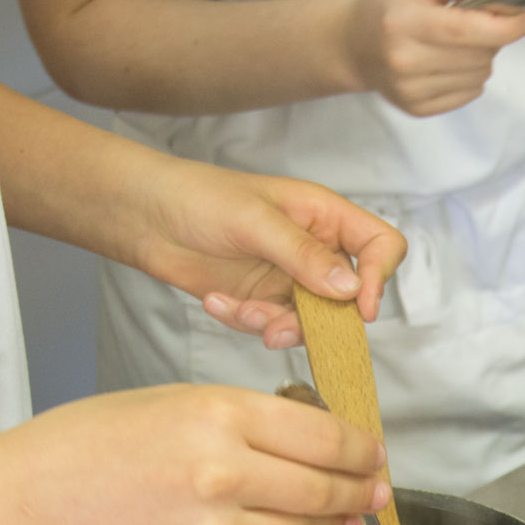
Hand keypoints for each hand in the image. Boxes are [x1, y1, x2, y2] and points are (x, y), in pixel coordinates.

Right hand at [0, 385, 389, 524]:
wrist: (32, 505)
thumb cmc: (95, 443)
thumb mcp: (177, 403)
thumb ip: (248, 422)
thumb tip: (316, 444)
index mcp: (220, 415)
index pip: (326, 438)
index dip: (362, 450)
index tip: (375, 454)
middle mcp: (226, 474)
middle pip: (327, 488)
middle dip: (362, 491)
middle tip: (377, 491)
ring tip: (350, 520)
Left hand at [131, 162, 407, 348]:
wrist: (144, 216)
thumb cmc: (197, 197)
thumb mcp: (254, 221)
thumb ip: (304, 255)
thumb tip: (350, 288)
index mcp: (324, 216)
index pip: (380, 246)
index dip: (377, 277)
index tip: (359, 308)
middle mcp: (315, 249)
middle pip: (348, 298)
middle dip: (316, 319)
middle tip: (278, 327)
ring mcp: (289, 278)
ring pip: (310, 322)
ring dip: (275, 326)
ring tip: (241, 311)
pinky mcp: (263, 301)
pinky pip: (273, 327)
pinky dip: (247, 322)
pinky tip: (217, 303)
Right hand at [342, 0, 524, 116]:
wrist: (354, 44)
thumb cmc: (389, 7)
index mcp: (404, 23)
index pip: (467, 31)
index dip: (505, 26)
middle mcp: (405, 61)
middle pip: (480, 54)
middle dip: (491, 36)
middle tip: (479, 23)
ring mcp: (411, 90)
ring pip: (480, 75)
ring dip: (481, 57)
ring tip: (457, 43)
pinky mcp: (417, 109)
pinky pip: (470, 93)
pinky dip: (470, 76)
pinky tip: (448, 62)